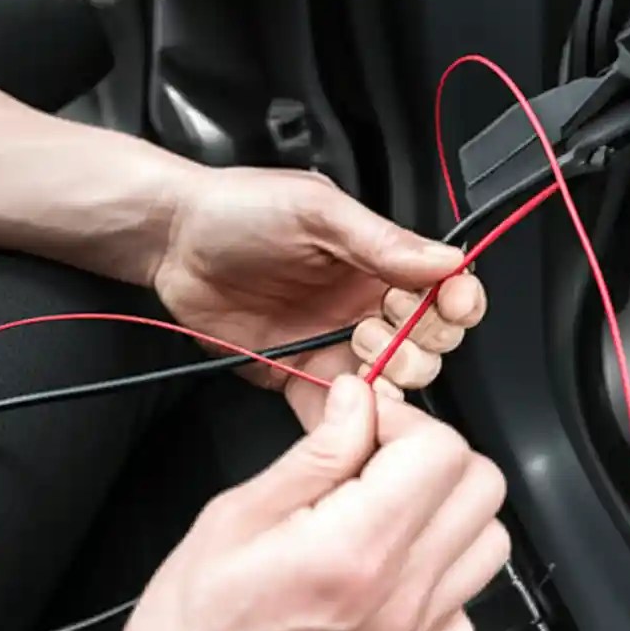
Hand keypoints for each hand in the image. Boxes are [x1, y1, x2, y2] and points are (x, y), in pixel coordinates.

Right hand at [77, 376, 509, 630]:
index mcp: (352, 549)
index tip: (365, 425)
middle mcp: (399, 595)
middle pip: (481, 486)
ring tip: (388, 508)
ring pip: (489, 539)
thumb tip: (357, 400)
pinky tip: (393, 568)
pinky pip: (469, 602)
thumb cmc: (192, 630)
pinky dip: (443, 573)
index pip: (441, 450)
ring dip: (447, 508)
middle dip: (433, 454)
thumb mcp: (234, 517)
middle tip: (377, 460)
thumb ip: (313, 455)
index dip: (403, 421)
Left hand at [152, 167, 486, 427]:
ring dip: (389, 377)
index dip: (458, 303)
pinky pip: (336, 413)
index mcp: (379, 262)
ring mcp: (336, 345)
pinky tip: (344, 406)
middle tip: (381, 324)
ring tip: (356, 350)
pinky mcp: (301, 377)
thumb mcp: (318, 212)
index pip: (444, 290)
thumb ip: (383, 241)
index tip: (452, 304)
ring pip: (394, 383)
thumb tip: (447, 260)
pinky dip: (347, 421)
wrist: (171, 241)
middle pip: (430, 344)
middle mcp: (365, 306)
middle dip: (421, 343)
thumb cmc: (239, 210)